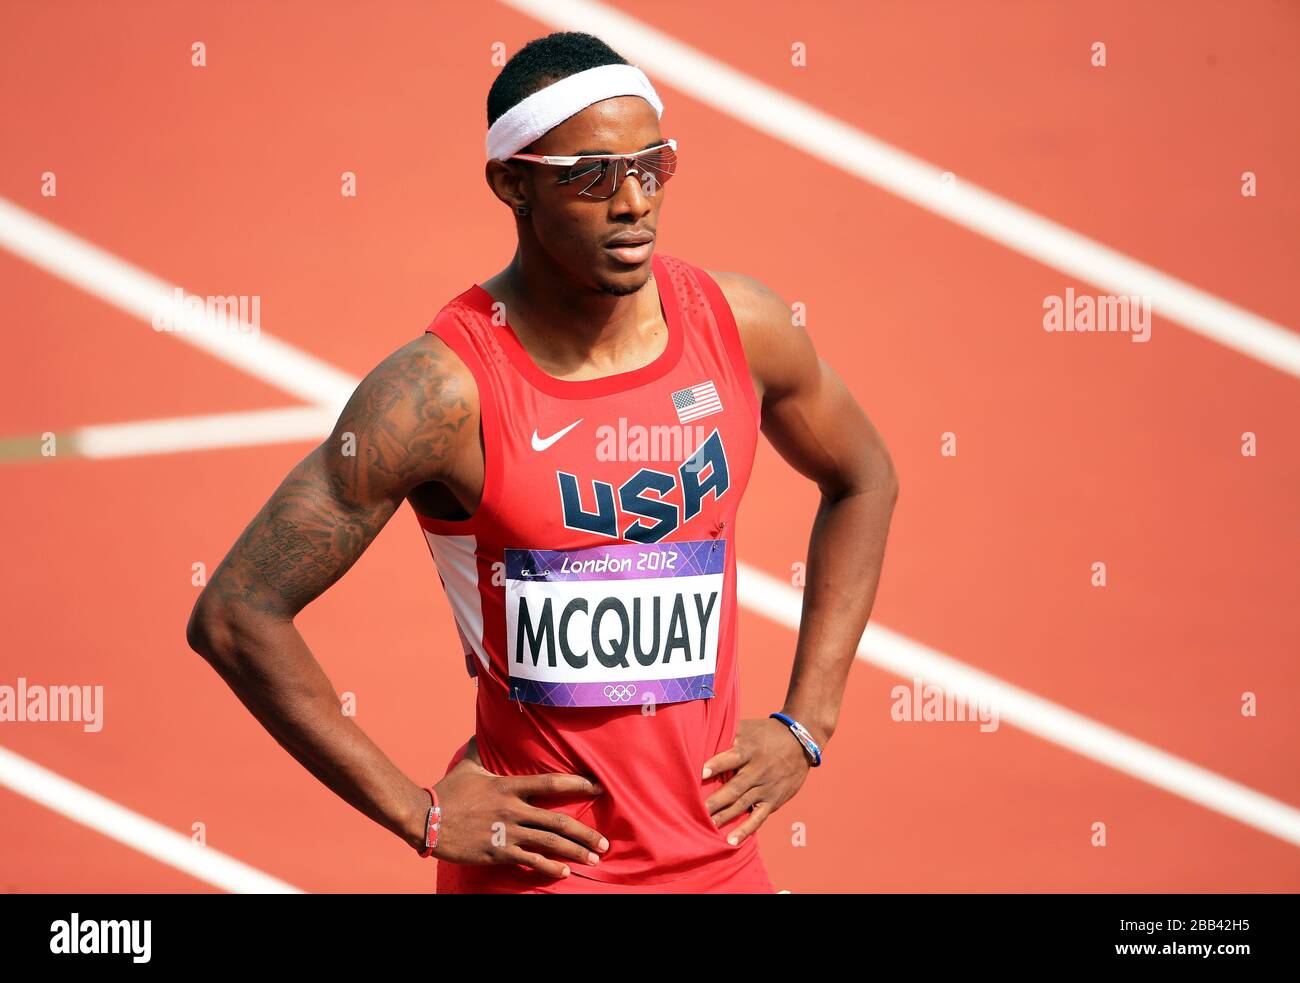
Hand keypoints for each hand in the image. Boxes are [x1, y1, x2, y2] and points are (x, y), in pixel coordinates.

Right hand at [428, 737, 609, 878]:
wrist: (425, 818)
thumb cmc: (448, 792)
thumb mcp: (467, 766)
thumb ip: (479, 749)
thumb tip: (480, 730)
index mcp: (509, 786)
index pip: (551, 782)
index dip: (577, 784)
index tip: (598, 787)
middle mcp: (513, 809)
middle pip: (558, 821)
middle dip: (585, 834)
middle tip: (605, 843)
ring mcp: (506, 832)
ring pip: (549, 843)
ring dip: (575, 852)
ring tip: (593, 859)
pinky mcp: (496, 852)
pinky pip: (529, 860)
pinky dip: (549, 867)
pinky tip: (564, 873)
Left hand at [702, 717, 811, 846]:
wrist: (800, 742)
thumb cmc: (765, 734)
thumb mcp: (748, 728)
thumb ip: (727, 732)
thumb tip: (699, 732)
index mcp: (749, 749)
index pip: (732, 758)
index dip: (717, 765)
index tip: (700, 773)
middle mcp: (758, 770)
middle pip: (735, 787)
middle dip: (716, 800)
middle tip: (697, 809)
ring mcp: (766, 787)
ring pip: (743, 804)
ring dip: (725, 816)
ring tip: (707, 826)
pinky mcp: (773, 800)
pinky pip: (758, 817)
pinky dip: (745, 830)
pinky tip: (731, 840)